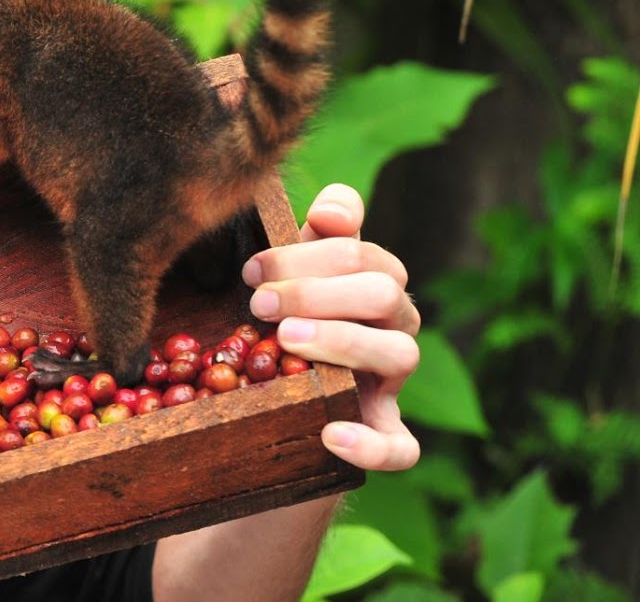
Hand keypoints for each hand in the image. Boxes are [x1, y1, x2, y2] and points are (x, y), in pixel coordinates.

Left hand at [242, 184, 419, 471]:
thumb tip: (332, 207)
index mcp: (373, 279)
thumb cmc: (288, 316)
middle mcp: (394, 324)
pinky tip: (332, 434)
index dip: (310, 254)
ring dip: (343, 342)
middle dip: (317, 292)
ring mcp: (393, 380)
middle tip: (259, 304)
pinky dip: (372, 444)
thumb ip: (312, 237)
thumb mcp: (293, 275)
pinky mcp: (385, 433)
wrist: (286, 397)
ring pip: (401, 353)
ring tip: (287, 341)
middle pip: (384, 291)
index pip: (362, 251)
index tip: (252, 270)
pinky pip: (401, 447)